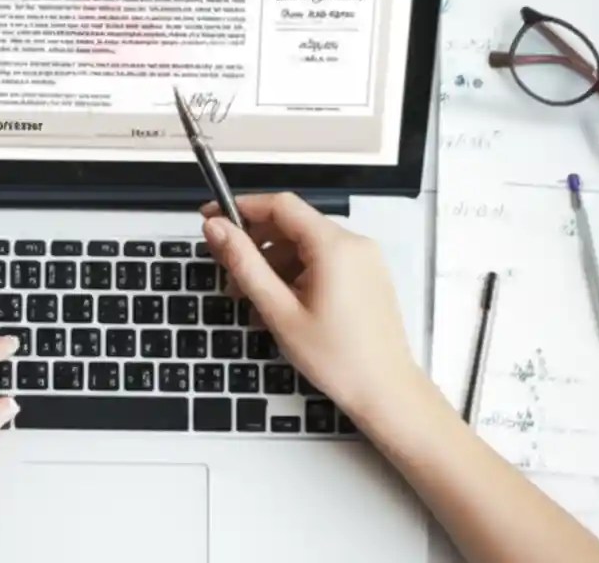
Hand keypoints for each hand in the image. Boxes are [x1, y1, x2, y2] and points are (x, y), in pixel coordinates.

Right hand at [201, 193, 423, 421]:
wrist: (387, 392)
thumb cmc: (338, 358)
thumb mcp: (279, 311)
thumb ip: (244, 264)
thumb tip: (216, 229)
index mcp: (334, 246)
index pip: (280, 205)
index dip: (241, 208)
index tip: (211, 219)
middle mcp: (354, 244)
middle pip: (292, 225)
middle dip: (255, 245)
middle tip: (227, 273)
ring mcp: (363, 260)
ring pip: (305, 246)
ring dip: (273, 264)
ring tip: (252, 300)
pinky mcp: (366, 276)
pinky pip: (323, 262)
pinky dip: (296, 275)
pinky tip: (279, 305)